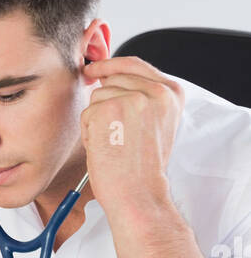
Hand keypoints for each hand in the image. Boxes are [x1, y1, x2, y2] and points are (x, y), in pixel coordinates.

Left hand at [81, 56, 183, 212]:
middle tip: (114, 134)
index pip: (134, 64)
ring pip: (96, 97)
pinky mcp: (110, 109)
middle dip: (103, 104)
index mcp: (171, 92)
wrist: (139, 193)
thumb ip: (140, 96)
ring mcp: (134, 98)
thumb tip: (107, 76)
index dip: (110, 65)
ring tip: (114, 144)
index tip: (95, 69)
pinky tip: (105, 148)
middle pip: (112, 79)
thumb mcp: (154, 123)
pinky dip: (89, 133)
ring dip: (97, 121)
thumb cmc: (142, 167)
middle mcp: (156, 91)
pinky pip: (87, 113)